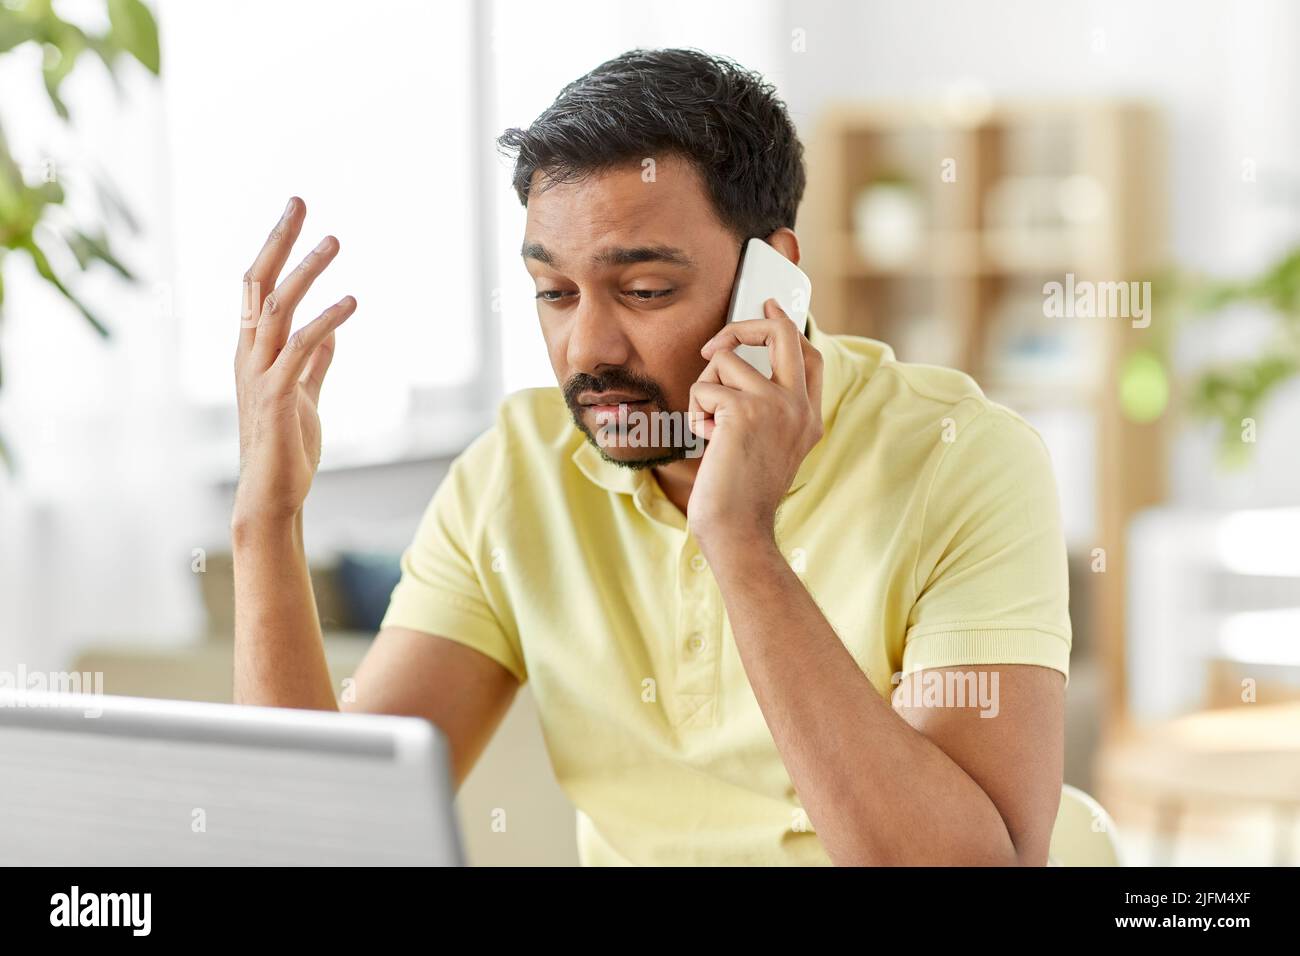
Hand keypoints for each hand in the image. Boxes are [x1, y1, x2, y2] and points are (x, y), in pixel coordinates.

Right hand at [233, 197, 355, 525]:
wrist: (274, 495)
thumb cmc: (288, 448)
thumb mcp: (304, 394)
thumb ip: (314, 362)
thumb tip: (331, 332)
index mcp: (253, 350)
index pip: (257, 286)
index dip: (275, 247)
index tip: (295, 212)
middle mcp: (248, 355)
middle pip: (258, 284)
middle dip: (279, 240)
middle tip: (300, 202)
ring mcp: (259, 375)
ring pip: (277, 309)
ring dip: (306, 271)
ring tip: (334, 241)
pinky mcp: (278, 397)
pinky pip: (301, 350)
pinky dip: (326, 322)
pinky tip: (351, 302)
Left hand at [687, 298, 823, 552]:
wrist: (738, 529)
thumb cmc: (741, 494)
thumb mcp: (767, 446)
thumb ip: (767, 409)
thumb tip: (737, 364)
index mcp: (809, 416)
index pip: (809, 353)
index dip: (786, 324)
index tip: (768, 306)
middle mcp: (798, 406)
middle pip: (781, 332)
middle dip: (743, 325)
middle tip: (715, 344)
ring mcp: (775, 405)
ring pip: (724, 360)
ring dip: (703, 390)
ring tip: (709, 427)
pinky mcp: (743, 410)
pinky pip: (703, 387)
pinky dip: (695, 413)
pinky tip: (705, 441)